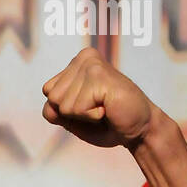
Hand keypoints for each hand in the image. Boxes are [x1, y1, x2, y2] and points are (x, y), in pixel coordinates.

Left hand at [41, 48, 155, 148]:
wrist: (139, 128)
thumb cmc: (107, 123)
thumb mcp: (72, 120)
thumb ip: (54, 110)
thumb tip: (48, 94)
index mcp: (75, 64)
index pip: (47, 94)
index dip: (65, 112)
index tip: (88, 108)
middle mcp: (82, 58)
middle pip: (52, 99)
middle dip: (72, 114)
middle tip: (96, 109)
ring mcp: (90, 64)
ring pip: (62, 105)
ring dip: (83, 116)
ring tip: (103, 108)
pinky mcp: (98, 74)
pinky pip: (76, 109)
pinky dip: (91, 117)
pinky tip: (107, 108)